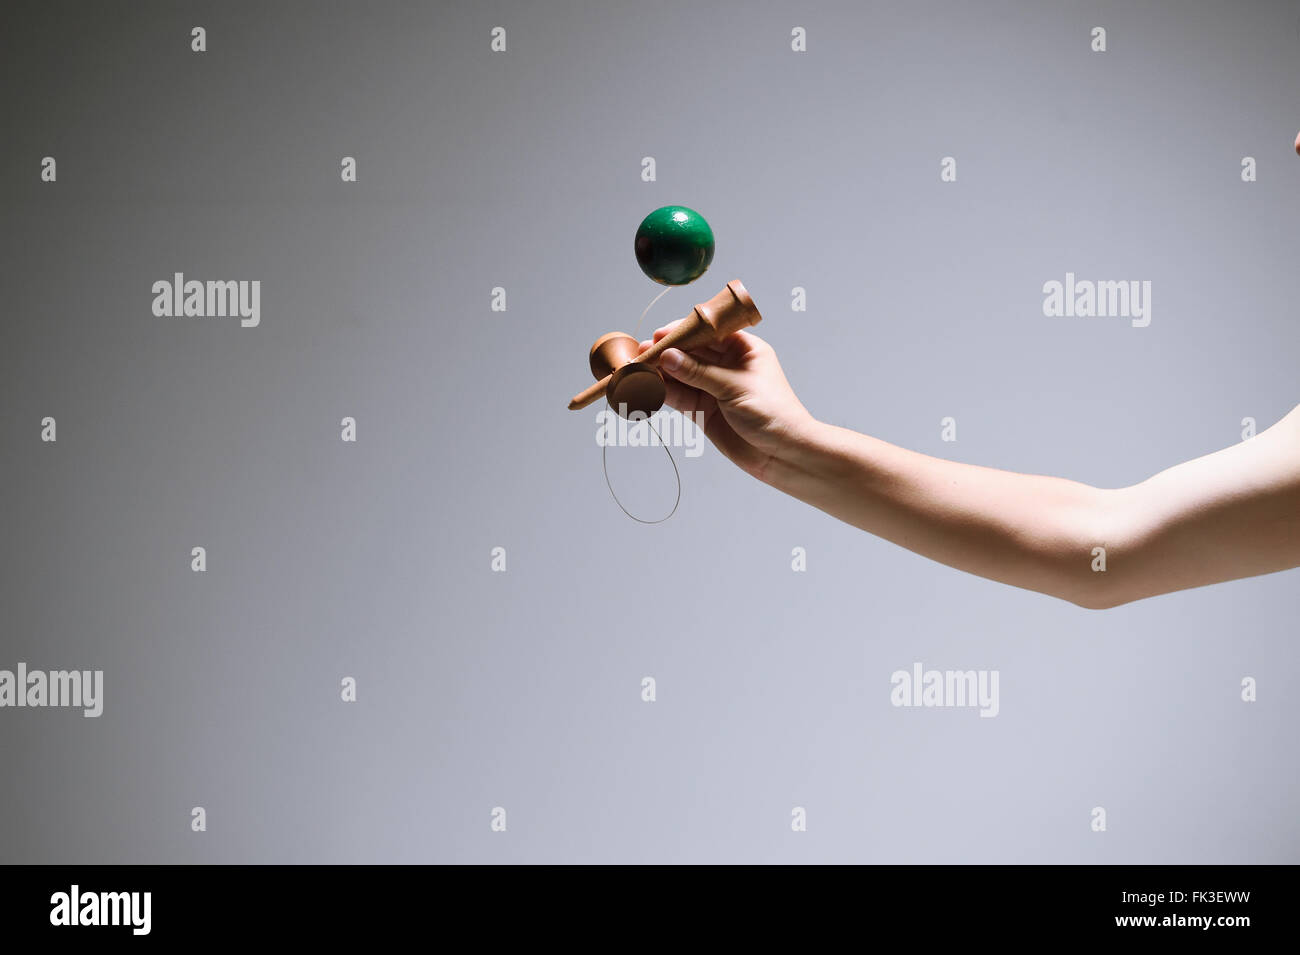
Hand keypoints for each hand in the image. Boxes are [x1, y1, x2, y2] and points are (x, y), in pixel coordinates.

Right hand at [638, 322, 816, 482]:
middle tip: (643, 352)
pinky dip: (664, 393)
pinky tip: (649, 387)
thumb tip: (668, 356)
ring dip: (661, 373)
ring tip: (639, 369)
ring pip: (682, 375)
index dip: (684, 332)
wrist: (782, 455)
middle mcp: (728, 365)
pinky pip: (680, 397)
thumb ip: (699, 373)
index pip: (708, 333)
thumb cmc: (773, 414)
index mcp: (744, 349)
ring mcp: (714, 388)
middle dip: (667, 352)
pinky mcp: (704, 410)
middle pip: (691, 352)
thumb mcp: (735, 387)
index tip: (660, 334)